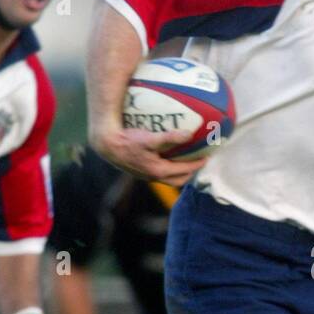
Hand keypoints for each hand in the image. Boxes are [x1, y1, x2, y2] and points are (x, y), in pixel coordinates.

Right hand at [91, 123, 208, 186]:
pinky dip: (166, 165)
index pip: (184, 171)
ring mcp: (144, 174)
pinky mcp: (138, 169)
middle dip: (189, 172)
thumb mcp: (150, 139)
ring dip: (178, 170)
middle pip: (178, 179)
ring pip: (167, 176)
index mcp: (159, 171)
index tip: (207, 157)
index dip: (197, 165)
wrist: (107, 145)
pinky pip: (157, 169)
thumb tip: (189, 134)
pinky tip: (164, 153)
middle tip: (198, 161)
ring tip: (185, 159)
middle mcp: (152, 176)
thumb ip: (170, 138)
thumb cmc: (127, 141)